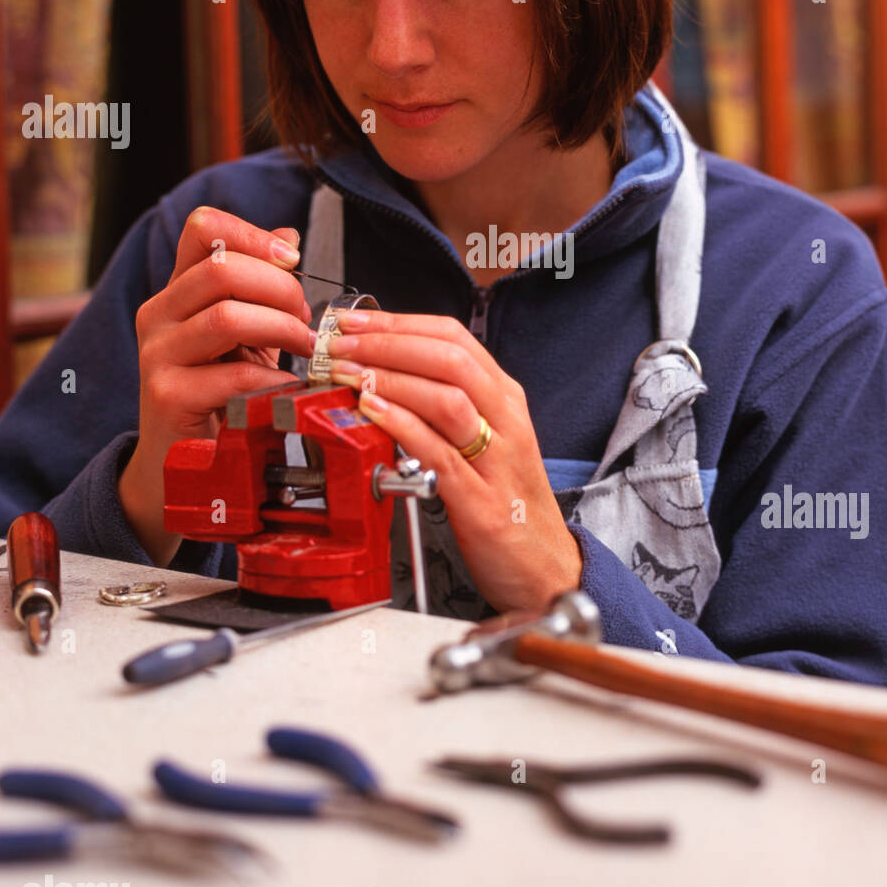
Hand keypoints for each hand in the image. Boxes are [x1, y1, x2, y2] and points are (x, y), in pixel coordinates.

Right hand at [118, 207, 313, 564]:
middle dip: (281, 289)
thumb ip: (262, 287)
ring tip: (306, 350)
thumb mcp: (245, 335)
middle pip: (222, 268)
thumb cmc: (219, 395)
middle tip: (307, 320)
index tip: (292, 259)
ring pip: (226, 315)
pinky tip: (290, 390)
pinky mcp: (166, 396)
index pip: (202, 227)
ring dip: (282, 330)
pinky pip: (233, 375)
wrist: (180, 467)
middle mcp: (158, 314)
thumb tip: (288, 235)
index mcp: (178, 290)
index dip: (252, 233)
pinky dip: (275, 381)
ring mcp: (157, 354)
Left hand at [326, 308, 582, 612]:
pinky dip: (403, 426)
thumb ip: (443, 406)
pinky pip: (440, 452)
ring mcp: (497, 460)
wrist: (544, 567)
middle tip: (342, 341)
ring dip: (390, 378)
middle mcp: (506, 420)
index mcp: (503, 398)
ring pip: (447, 398)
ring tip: (348, 372)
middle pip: (450, 358)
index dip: (399, 322)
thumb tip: (385, 372)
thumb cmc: (505, 502)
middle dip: (388, 342)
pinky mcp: (482, 502)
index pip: (453, 338)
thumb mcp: (483, 440)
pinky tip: (373, 412)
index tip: (354, 319)